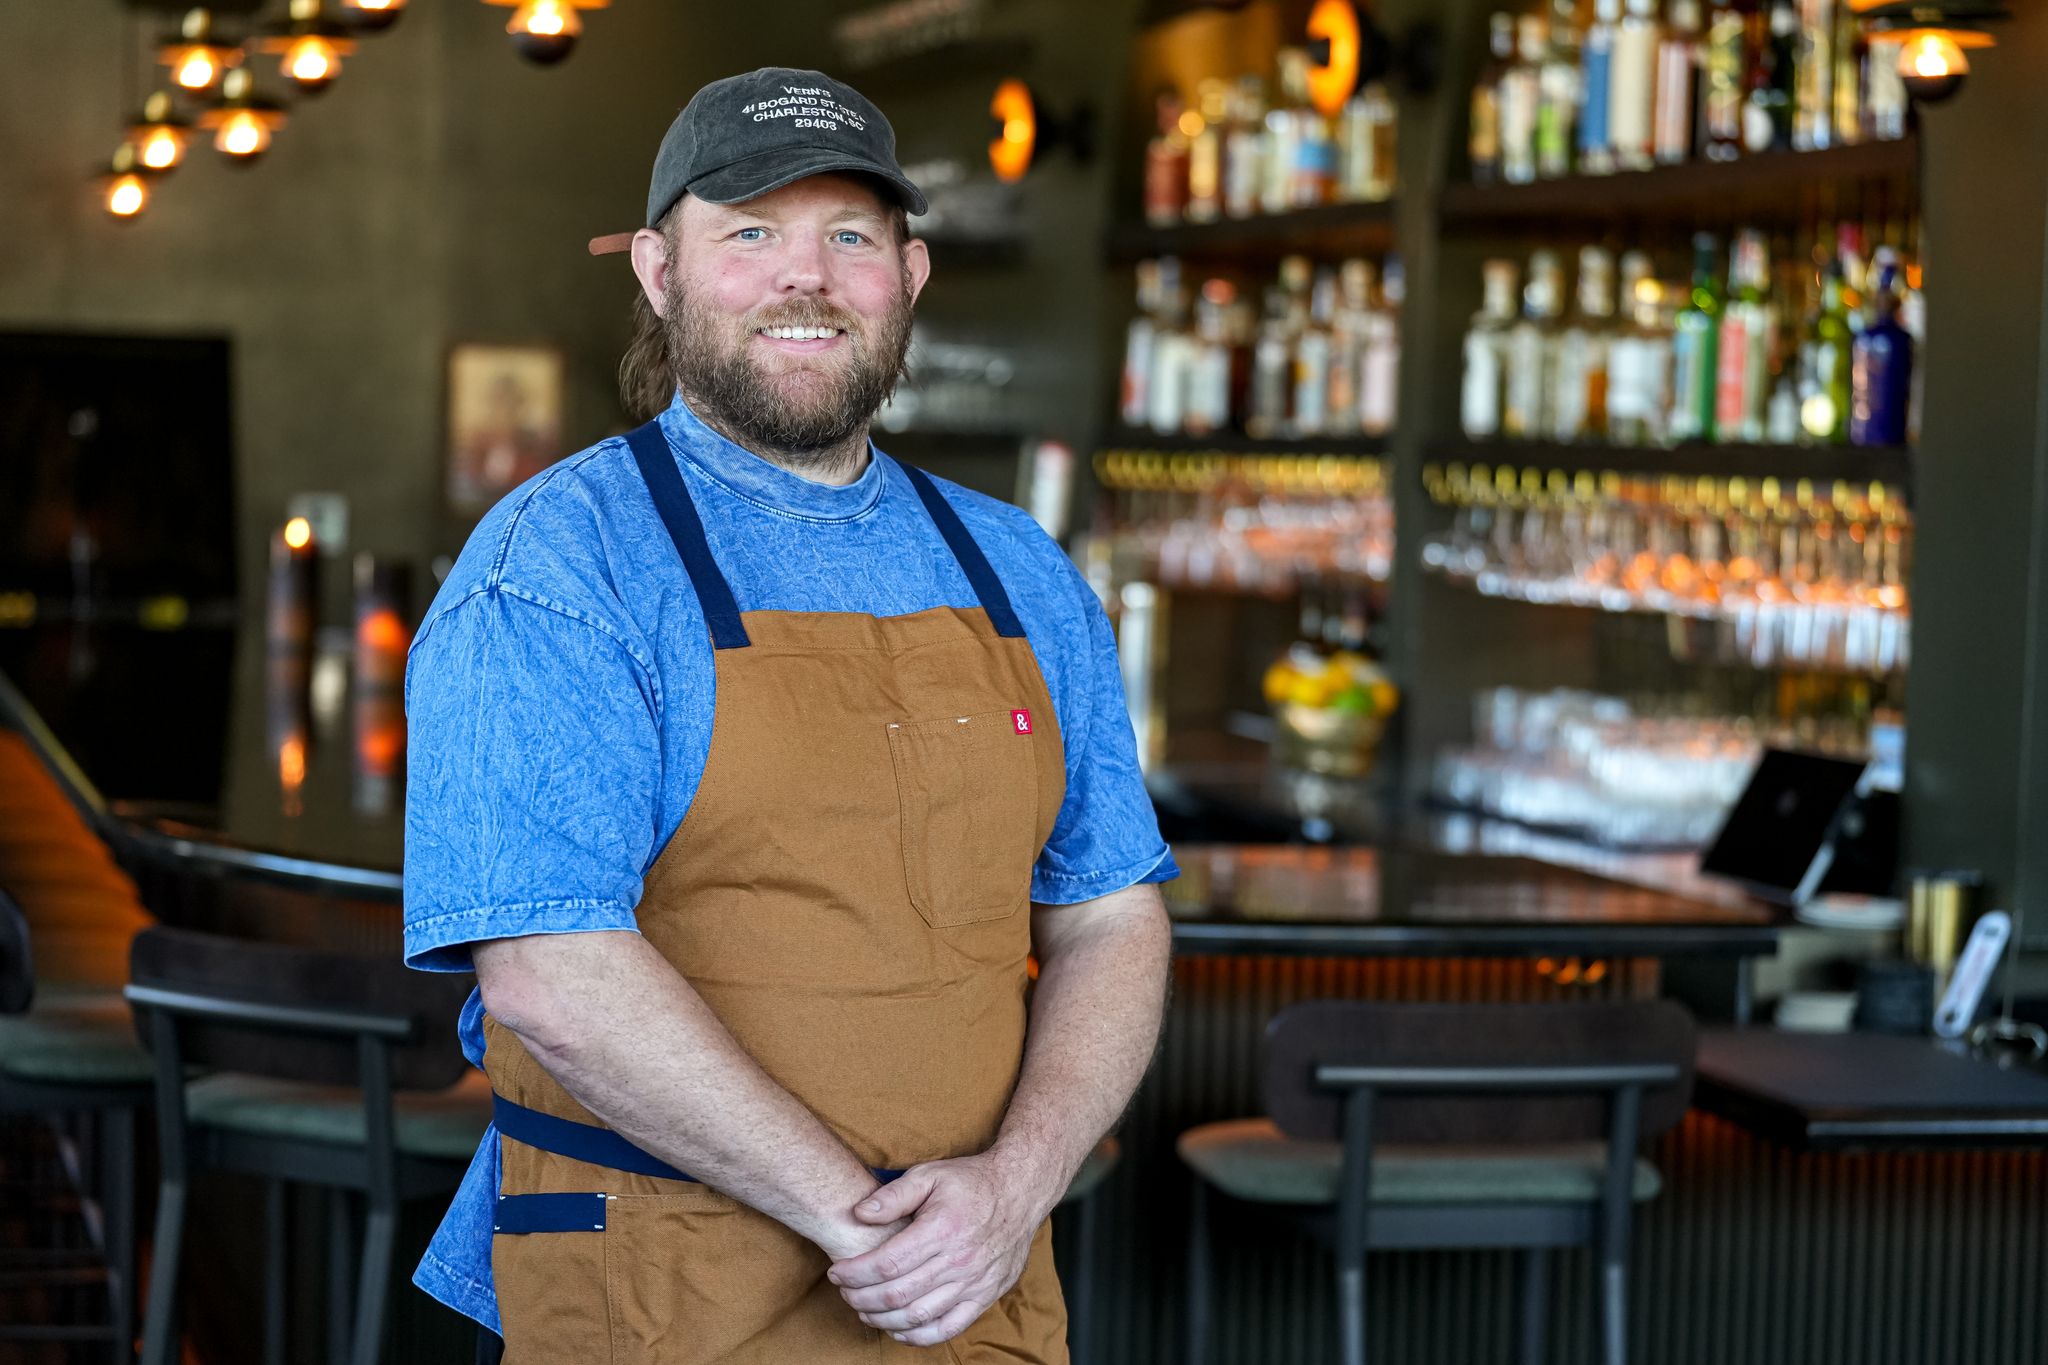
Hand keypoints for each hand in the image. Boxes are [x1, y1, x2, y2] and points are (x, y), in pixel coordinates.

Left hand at [825, 1152, 1048, 1346]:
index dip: (855, 1273)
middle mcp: (958, 1261)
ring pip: (918, 1316)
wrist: (1020, 1192)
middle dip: (861, 1298)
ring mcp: (974, 1283)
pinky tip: (897, 1327)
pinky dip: (918, 1335)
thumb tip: (859, 1214)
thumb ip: (894, 1195)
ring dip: (883, 1319)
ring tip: (863, 1309)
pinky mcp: (985, 1296)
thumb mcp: (930, 1174)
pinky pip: (948, 1328)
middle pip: (897, 1294)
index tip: (836, 1273)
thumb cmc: (971, 1181)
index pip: (887, 1263)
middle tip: (844, 1293)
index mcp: (941, 1229)